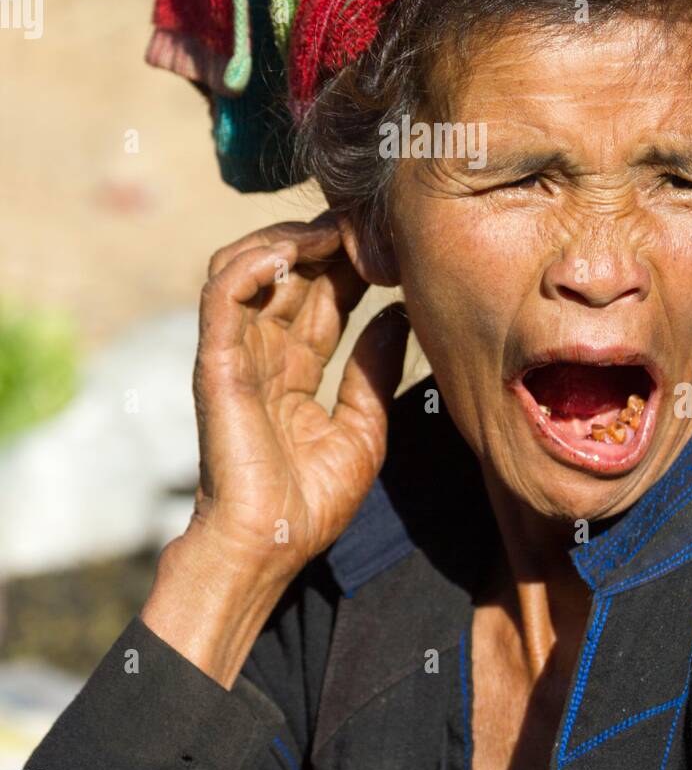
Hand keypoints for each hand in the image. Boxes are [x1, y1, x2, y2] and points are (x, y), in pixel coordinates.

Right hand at [181, 210, 408, 581]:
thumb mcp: (363, 428)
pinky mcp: (216, 360)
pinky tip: (291, 254)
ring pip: (246, 267)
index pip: (320, 294)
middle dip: (325, 239)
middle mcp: (262, 351)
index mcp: (294, 367)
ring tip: (330, 232)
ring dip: (286, 240)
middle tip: (365, 222)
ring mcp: (235, 352)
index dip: (351, 263)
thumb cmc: (310, 503)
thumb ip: (375, 370)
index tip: (390, 245)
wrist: (269, 546)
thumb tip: (398, 315)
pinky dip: (252, 264)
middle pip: (287, 271)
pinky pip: (222, 294)